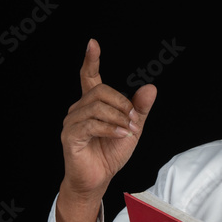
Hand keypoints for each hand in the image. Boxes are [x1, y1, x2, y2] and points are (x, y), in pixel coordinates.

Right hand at [60, 38, 156, 205]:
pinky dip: (110, 128)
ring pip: (97, 107)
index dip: (91, 60)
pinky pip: (91, 124)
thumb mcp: (132, 128)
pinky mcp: (70, 135)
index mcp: (92, 104)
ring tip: (127, 130)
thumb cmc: (110, 153)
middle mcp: (79, 109)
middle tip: (132, 120)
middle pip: (100, 91)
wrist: (98, 178)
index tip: (93, 43)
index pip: (89, 76)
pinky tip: (120, 134)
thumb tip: (150, 87)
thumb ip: (139, 108)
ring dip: (118, 118)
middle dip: (122, 103)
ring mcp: (72, 121)